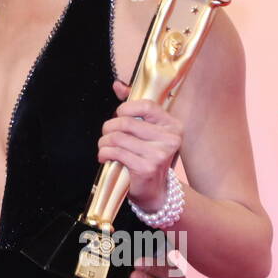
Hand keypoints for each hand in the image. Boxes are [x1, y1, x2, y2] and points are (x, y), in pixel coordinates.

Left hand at [98, 79, 183, 213]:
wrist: (156, 192)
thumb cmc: (148, 157)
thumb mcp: (147, 132)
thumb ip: (134, 107)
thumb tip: (118, 85)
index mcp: (173, 126)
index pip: (146, 105)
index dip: (126, 108)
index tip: (119, 115)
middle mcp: (170, 139)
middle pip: (126, 122)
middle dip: (109, 128)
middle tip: (107, 135)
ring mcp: (159, 154)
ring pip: (117, 137)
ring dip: (104, 142)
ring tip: (105, 147)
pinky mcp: (145, 167)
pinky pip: (115, 152)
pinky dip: (104, 153)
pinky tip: (105, 157)